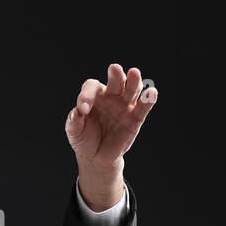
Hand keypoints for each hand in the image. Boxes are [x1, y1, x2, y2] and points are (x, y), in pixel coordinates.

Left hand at [65, 63, 157, 186]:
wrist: (96, 157)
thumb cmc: (84, 139)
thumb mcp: (74, 131)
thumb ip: (74, 120)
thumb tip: (79, 111)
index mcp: (95, 96)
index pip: (92, 87)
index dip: (87, 94)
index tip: (83, 109)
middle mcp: (111, 97)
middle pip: (116, 81)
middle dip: (115, 75)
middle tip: (114, 68)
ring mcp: (125, 106)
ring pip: (132, 89)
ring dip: (134, 81)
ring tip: (134, 73)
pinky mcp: (136, 119)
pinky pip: (143, 107)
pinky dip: (148, 99)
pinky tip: (151, 92)